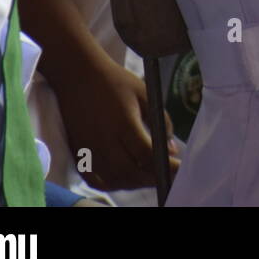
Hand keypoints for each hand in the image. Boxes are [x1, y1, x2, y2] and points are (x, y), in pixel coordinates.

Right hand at [55, 55, 180, 191]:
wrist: (79, 75)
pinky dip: (112, 184)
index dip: (166, 165)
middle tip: (167, 174)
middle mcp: (104, 140)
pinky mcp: (78, 152)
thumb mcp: (146, 94)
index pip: (146, 154)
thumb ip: (162, 122)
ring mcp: (89, 149)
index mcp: (123, 123)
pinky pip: (94, 179)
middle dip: (153, 177)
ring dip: (135, 183)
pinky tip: (125, 178)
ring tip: (150, 176)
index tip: (179, 167)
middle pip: (131, 172)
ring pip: (114, 179)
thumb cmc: (116, 81)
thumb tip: (171, 148)